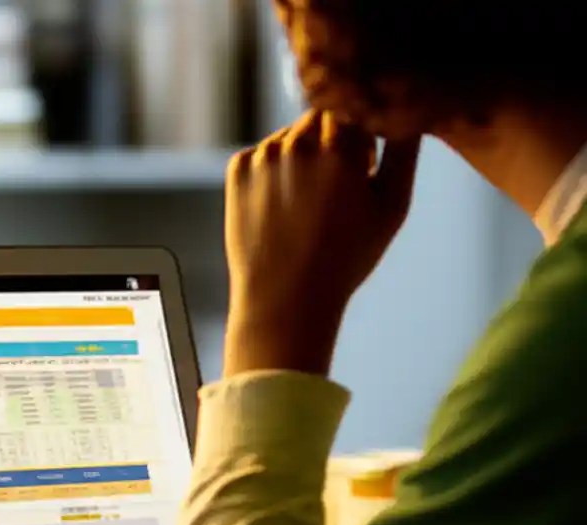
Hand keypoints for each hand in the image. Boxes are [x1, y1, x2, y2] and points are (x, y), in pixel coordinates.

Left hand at [223, 110, 420, 376]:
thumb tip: (410, 108)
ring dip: (303, 154)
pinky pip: (263, 153)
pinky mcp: (238, 168)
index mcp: (340, 149)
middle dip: (333, 140)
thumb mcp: (392, 206)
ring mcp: (262, 155)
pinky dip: (274, 169)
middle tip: (337, 188)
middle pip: (321, 116)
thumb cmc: (346, 256)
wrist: (284, 297)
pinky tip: (282, 207)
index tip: (364, 161)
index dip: (364, 130)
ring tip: (308, 205)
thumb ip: (405, 149)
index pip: (356, 105)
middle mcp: (297, 144)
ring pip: (291, 134)